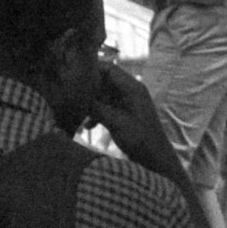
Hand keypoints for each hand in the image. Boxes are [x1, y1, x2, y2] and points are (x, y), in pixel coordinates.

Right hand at [79, 58, 179, 179]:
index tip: (75, 74)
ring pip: (105, 95)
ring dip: (92, 103)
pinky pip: (108, 107)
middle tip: (71, 94)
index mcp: (132, 88)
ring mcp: (128, 103)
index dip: (93, 69)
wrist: (155, 158)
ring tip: (77, 111)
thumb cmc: (139, 139)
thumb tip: (78, 98)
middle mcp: (131, 91)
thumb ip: (97, 108)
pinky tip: (88, 126)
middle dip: (89, 88)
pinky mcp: (125, 114)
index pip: (110, 69)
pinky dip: (98, 113)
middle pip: (106, 81)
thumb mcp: (115, 122)